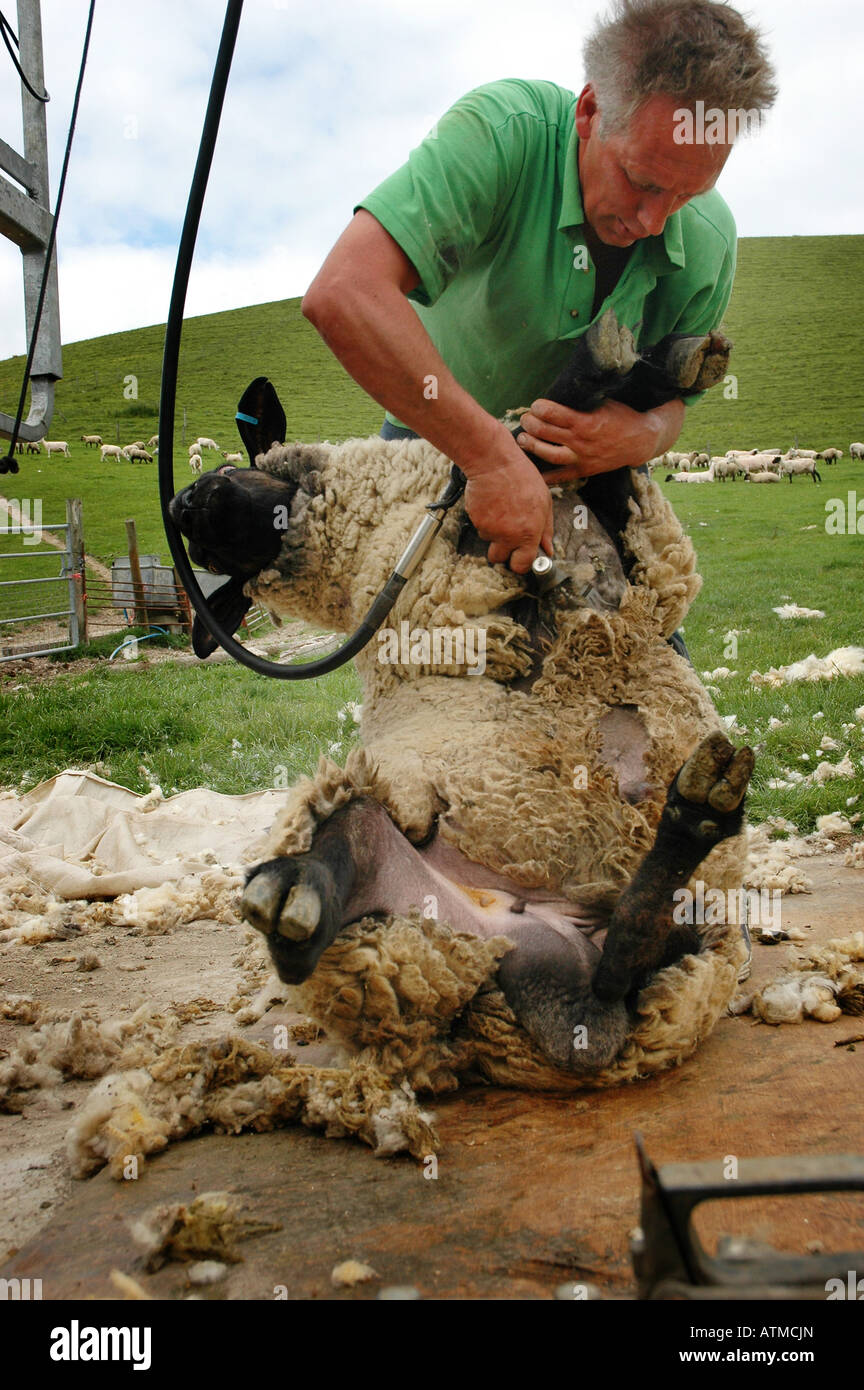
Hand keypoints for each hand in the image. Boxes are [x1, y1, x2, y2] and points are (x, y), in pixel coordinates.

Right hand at [461, 446, 553, 573]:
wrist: (494, 463)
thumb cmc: (522, 477)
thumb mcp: (544, 501)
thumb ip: (546, 529)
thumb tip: (547, 549)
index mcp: (529, 533)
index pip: (521, 565)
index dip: (519, 564)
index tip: (519, 559)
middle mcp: (508, 535)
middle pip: (498, 559)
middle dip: (501, 551)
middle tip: (506, 536)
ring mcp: (489, 529)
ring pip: (488, 540)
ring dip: (493, 531)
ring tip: (500, 510)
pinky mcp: (476, 521)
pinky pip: (479, 526)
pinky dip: (484, 518)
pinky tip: (492, 503)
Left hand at [515, 398, 663, 480]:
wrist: (641, 441)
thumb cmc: (622, 417)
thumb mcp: (605, 402)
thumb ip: (583, 401)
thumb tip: (562, 391)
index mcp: (584, 421)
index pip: (552, 413)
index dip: (538, 408)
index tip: (535, 405)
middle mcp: (580, 441)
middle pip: (545, 432)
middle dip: (530, 424)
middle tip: (526, 419)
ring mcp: (581, 458)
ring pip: (548, 454)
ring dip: (531, 446)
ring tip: (523, 439)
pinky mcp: (584, 470)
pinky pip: (560, 476)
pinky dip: (545, 476)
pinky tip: (532, 472)